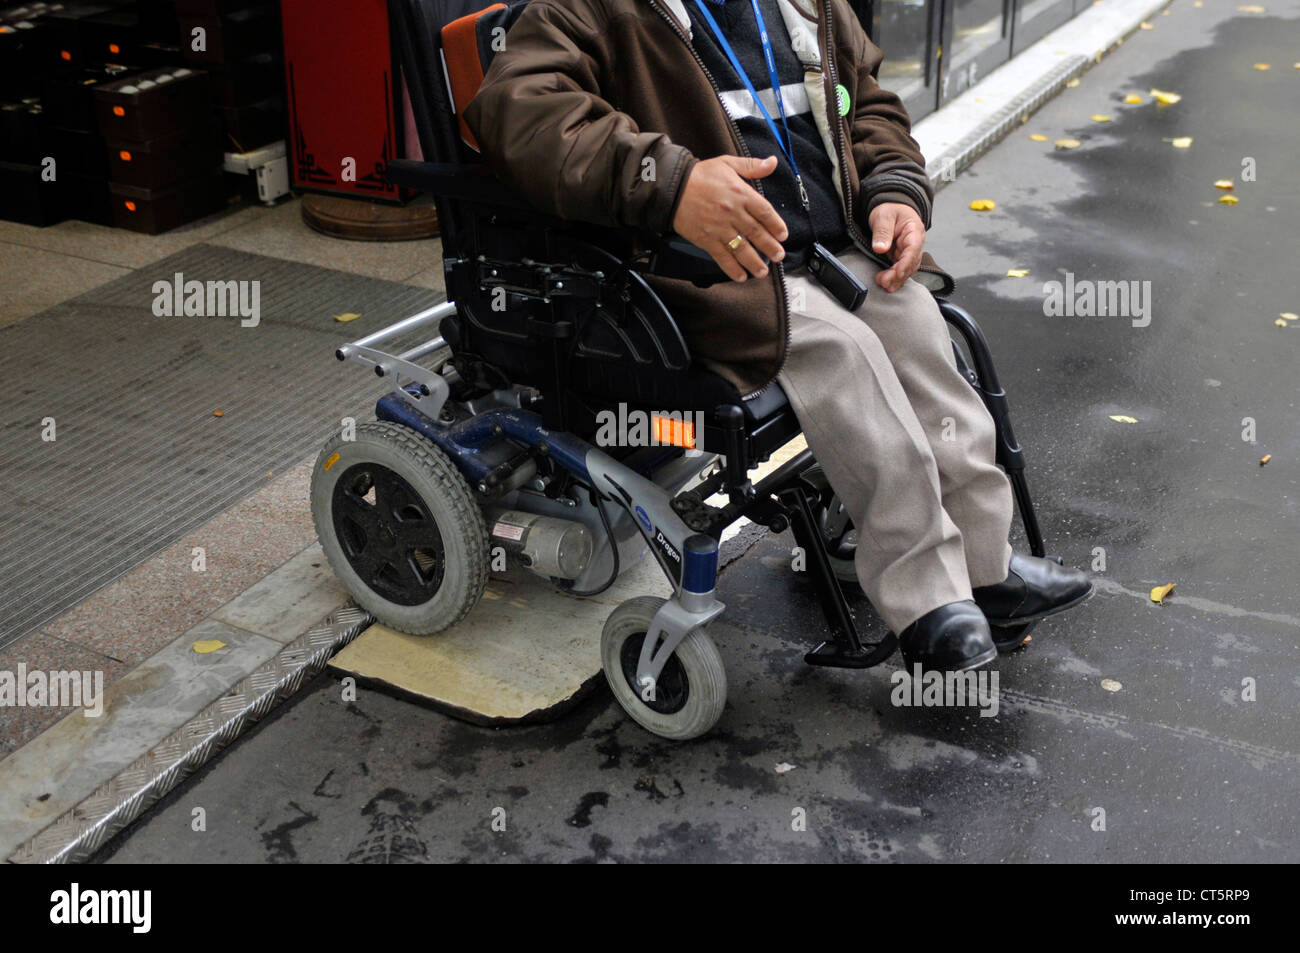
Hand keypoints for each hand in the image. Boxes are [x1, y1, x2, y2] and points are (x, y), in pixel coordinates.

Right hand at [672, 155, 788, 281]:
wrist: (672, 186)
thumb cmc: (700, 175)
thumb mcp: (727, 163)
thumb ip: (752, 166)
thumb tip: (772, 162)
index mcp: (740, 193)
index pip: (764, 212)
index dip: (776, 225)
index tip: (782, 235)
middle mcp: (732, 212)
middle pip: (756, 232)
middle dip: (769, 247)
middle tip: (779, 256)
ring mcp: (719, 228)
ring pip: (741, 248)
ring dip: (754, 262)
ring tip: (763, 272)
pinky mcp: (706, 239)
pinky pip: (722, 256)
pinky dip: (732, 268)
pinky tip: (741, 276)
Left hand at [868, 202, 925, 291]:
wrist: (890, 209)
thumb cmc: (889, 210)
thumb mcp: (883, 216)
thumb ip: (882, 231)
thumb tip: (880, 248)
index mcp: (914, 231)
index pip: (913, 249)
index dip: (906, 263)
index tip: (897, 272)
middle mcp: (915, 243)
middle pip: (911, 262)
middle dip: (899, 275)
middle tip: (884, 282)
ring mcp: (909, 251)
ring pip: (907, 269)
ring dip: (897, 279)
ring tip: (884, 285)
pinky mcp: (901, 257)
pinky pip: (901, 270)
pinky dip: (895, 278)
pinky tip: (887, 284)